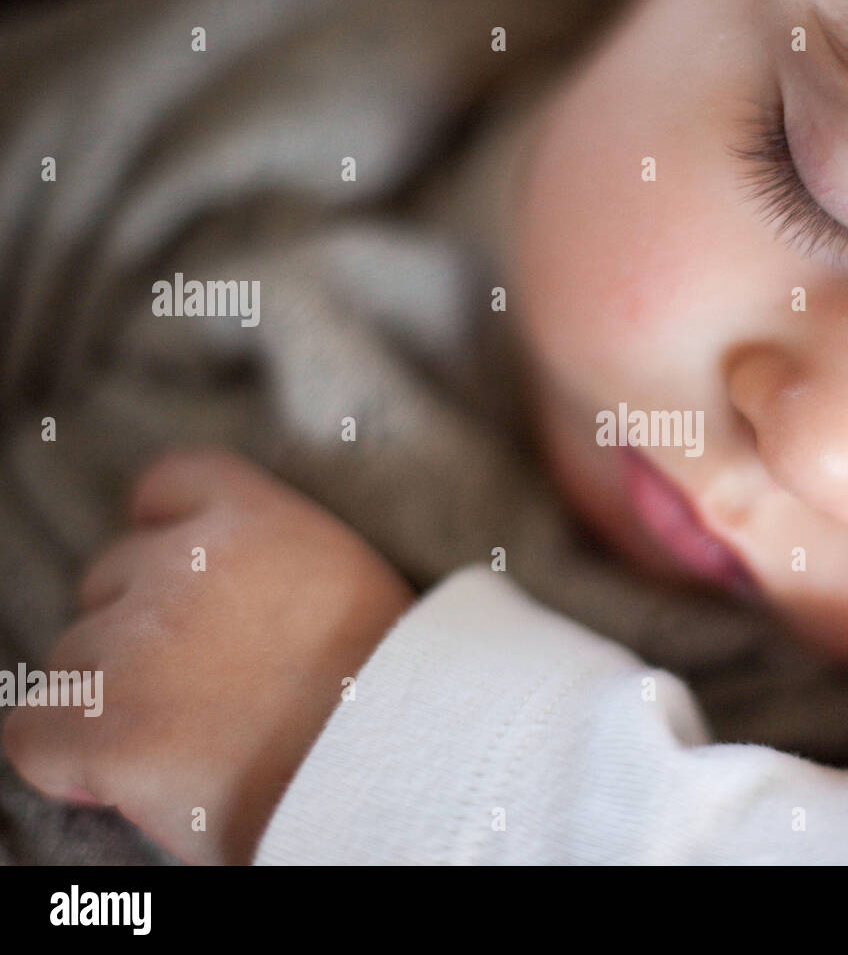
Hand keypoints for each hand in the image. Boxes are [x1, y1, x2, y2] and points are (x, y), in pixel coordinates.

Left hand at [2, 448, 414, 863]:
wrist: (398, 776)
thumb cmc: (392, 701)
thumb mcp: (354, 594)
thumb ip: (285, 570)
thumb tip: (235, 602)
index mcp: (261, 523)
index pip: (171, 483)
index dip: (161, 530)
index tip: (179, 576)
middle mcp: (188, 563)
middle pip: (111, 578)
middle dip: (139, 632)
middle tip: (202, 690)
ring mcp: (137, 643)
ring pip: (75, 659)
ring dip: (113, 701)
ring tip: (190, 745)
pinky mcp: (104, 728)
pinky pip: (35, 735)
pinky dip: (71, 762)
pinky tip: (134, 778)